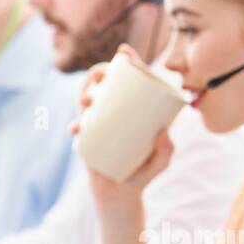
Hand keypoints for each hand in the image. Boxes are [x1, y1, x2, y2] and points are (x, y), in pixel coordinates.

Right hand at [70, 43, 174, 210]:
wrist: (122, 192)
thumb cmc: (144, 172)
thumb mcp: (162, 161)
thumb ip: (167, 149)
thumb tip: (163, 132)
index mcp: (132, 109)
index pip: (130, 78)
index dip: (127, 61)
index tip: (124, 51)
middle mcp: (113, 111)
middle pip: (105, 83)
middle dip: (100, 71)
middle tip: (103, 75)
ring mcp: (98, 123)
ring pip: (87, 99)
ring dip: (84, 93)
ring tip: (89, 100)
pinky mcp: (87, 139)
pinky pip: (78, 126)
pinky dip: (76, 126)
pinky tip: (76, 128)